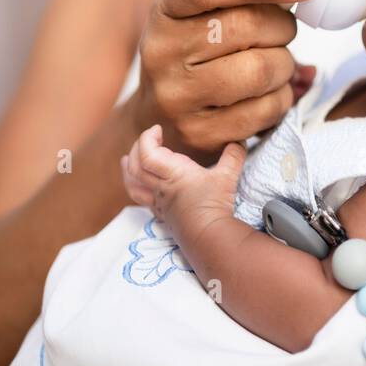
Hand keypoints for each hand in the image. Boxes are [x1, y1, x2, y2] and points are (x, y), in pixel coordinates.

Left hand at [121, 124, 245, 232]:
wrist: (208, 236)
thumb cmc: (214, 204)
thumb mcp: (227, 176)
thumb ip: (233, 156)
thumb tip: (239, 141)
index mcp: (173, 173)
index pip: (147, 154)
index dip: (146, 138)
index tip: (157, 129)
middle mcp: (161, 187)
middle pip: (136, 167)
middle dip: (137, 148)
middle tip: (149, 138)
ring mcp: (159, 202)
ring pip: (133, 185)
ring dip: (127, 170)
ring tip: (126, 160)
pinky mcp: (162, 214)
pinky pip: (141, 199)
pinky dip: (136, 188)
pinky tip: (142, 185)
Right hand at [127, 0, 317, 161]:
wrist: (159, 115)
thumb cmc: (196, 50)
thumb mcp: (200, 11)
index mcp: (165, 7)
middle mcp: (163, 51)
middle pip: (246, 27)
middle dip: (283, 26)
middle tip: (284, 29)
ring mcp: (178, 96)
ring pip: (260, 71)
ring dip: (285, 64)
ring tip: (276, 62)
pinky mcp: (200, 133)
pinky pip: (264, 110)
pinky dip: (282, 98)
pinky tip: (269, 93)